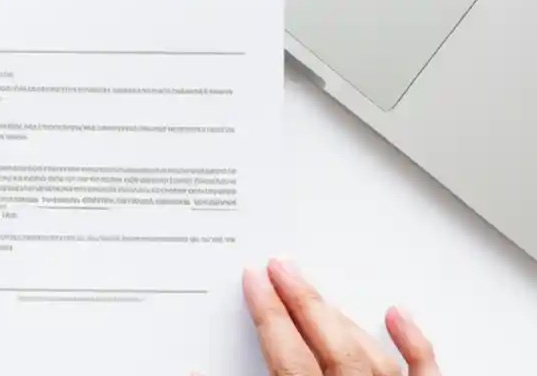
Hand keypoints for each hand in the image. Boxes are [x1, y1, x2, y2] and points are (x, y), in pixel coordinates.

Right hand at [244, 259, 439, 375]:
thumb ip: (255, 375)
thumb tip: (210, 365)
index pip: (289, 356)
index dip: (268, 314)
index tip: (255, 281)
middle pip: (331, 344)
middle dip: (302, 300)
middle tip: (281, 268)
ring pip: (370, 352)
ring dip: (342, 318)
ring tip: (319, 295)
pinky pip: (424, 373)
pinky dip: (412, 343)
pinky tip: (398, 317)